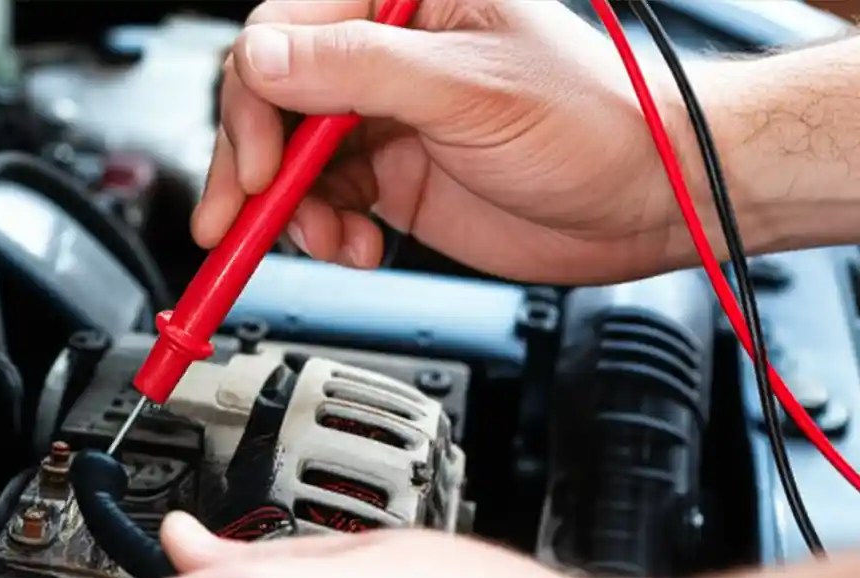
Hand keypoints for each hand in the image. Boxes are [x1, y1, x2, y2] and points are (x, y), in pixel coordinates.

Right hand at [194, 0, 699, 283]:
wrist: (645, 201)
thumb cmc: (594, 121)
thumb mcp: (469, 89)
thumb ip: (358, 71)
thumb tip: (263, 61)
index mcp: (401, 1)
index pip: (286, 32)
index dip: (258, 100)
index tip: (260, 164)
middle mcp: (383, 54)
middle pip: (273, 99)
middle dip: (255, 165)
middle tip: (241, 218)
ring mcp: (383, 117)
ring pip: (290, 160)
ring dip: (292, 211)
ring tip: (329, 240)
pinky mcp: (390, 174)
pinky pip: (324, 202)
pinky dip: (326, 233)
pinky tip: (357, 246)